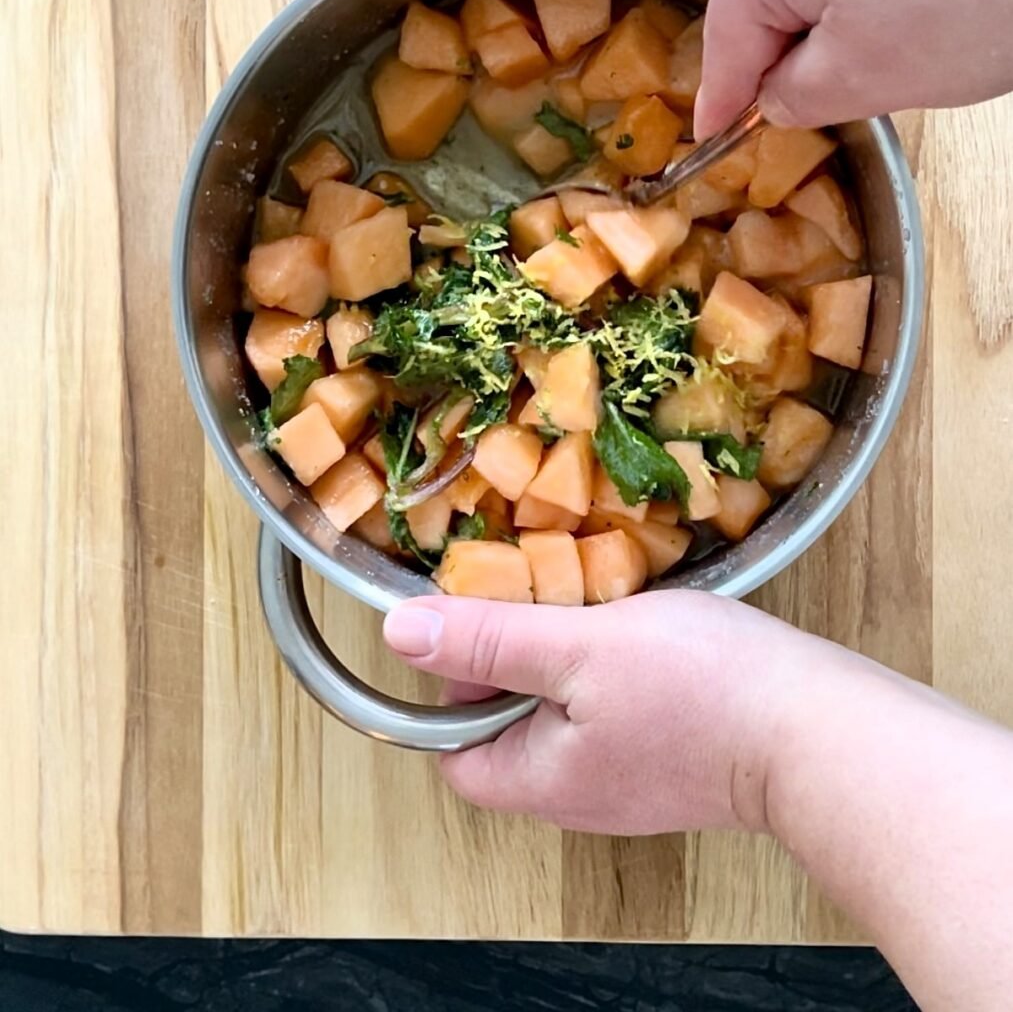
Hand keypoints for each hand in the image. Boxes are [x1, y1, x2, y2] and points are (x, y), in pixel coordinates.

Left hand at [383, 589, 813, 833]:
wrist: (821, 729)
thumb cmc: (703, 690)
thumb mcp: (579, 646)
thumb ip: (490, 639)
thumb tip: (402, 633)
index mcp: (542, 781)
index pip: (453, 747)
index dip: (452, 682)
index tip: (479, 622)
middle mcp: (582, 795)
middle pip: (510, 724)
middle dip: (518, 656)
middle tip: (546, 598)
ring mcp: (633, 780)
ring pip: (567, 709)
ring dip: (571, 652)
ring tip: (597, 606)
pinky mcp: (677, 758)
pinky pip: (618, 710)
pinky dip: (617, 664)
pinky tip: (644, 629)